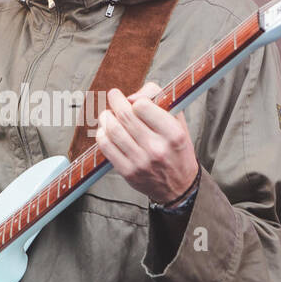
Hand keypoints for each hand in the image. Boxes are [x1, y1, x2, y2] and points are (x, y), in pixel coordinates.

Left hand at [95, 81, 198, 205]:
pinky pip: (106, 147)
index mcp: (173, 133)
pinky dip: (102, 134)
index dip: (135, 99)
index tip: (132, 99)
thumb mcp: (178, 121)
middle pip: (125, 116)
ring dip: (106, 117)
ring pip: (112, 130)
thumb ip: (159, 100)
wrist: (179, 185)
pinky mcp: (128, 172)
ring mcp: (141, 161)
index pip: (143, 106)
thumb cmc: (176, 148)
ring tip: (108, 114)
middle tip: (114, 96)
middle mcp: (157, 148)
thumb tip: (131, 97)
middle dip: (115, 101)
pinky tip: (105, 131)